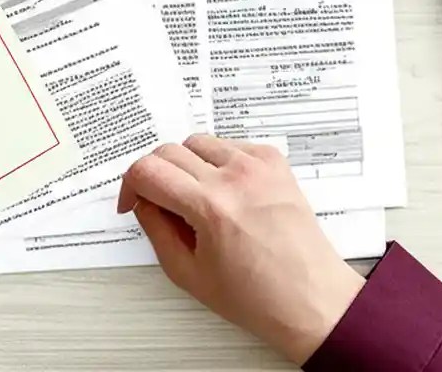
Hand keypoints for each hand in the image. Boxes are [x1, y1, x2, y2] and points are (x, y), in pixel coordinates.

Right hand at [118, 135, 364, 364]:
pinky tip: (222, 191)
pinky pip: (230, 146)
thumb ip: (156, 230)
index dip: (130, 186)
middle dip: (153, 176)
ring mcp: (258, 165)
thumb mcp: (188, 273)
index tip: (133, 203)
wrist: (311, 298)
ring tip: (193, 197)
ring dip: (185, 165)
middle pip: (169, 151)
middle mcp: (235, 177)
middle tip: (159, 203)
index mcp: (210, 207)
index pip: (148, 170)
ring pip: (198, 142)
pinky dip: (217, 162)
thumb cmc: (256, 296)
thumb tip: (143, 203)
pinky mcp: (275, 162)